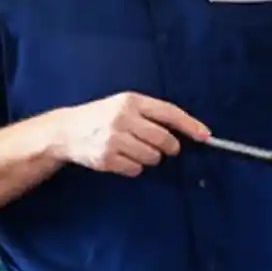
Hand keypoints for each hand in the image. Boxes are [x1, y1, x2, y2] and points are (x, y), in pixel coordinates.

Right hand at [56, 92, 210, 176]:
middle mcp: (123, 118)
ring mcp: (113, 139)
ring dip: (150, 158)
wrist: (67, 130)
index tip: (205, 136)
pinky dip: (134, 167)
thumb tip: (185, 131)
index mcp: (131, 101)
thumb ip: (150, 114)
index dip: (189, 125)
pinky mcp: (106, 159)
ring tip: (135, 149)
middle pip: (164, 139)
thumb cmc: (102, 116)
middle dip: (169, 147)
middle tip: (165, 147)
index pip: (169, 112)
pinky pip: (136, 169)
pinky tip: (122, 158)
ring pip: (152, 157)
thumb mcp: (123, 104)